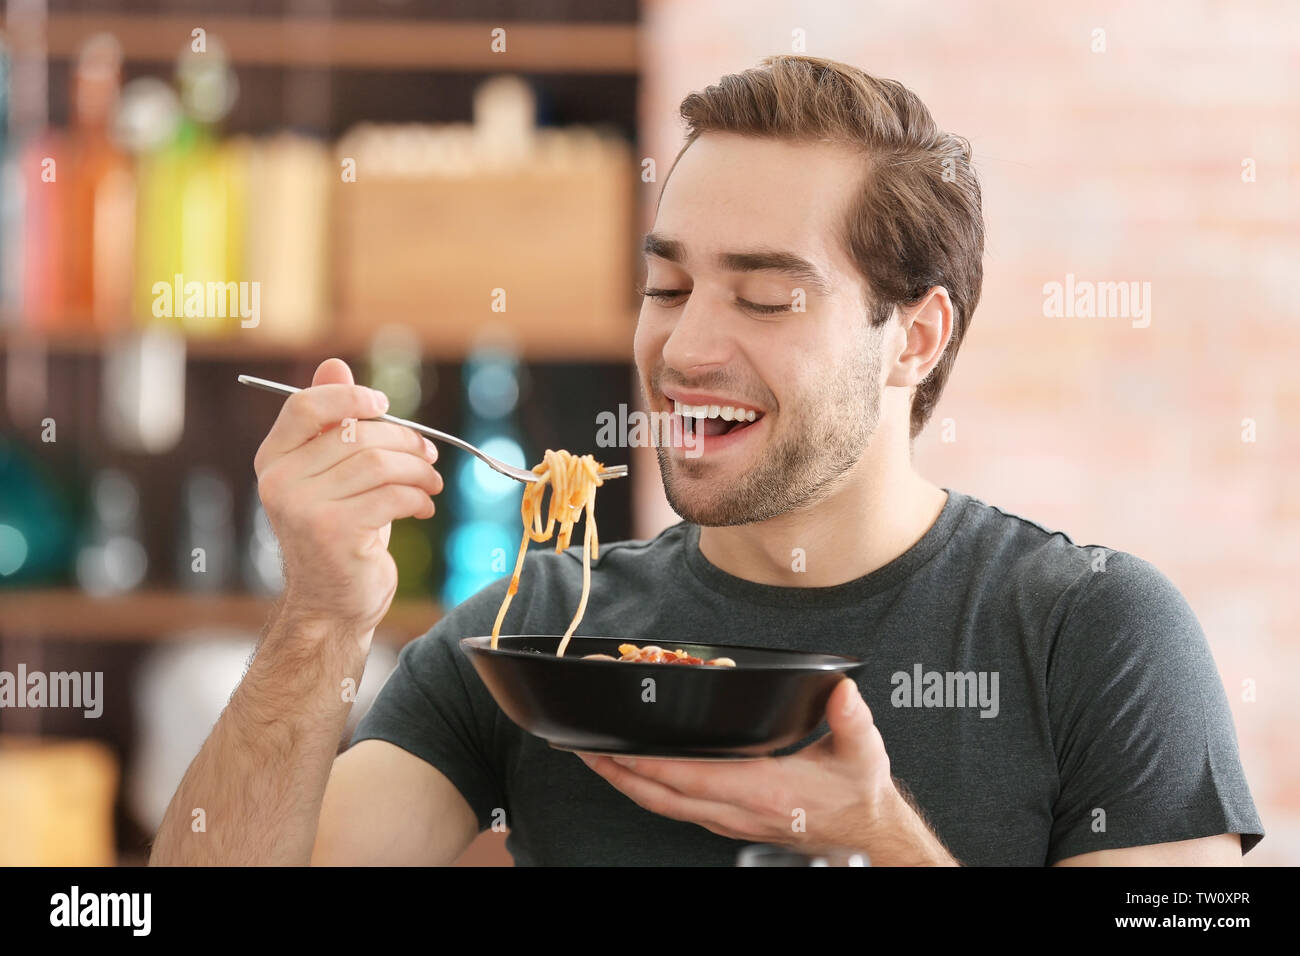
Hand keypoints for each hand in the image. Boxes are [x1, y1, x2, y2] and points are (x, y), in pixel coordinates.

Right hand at [253, 358, 443, 638]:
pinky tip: (423, 507)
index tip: (384, 406)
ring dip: (418, 470)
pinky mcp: (333, 532)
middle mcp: (278, 481)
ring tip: (432, 482)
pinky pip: (391, 495)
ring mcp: (302, 508)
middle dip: (405, 441)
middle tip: (429, 455)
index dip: (349, 398)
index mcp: (273, 459)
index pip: (303, 406)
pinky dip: (418, 497)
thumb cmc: (340, 532)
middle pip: (355, 435)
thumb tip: (335, 365)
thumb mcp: (334, 474)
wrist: (333, 604)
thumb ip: (331, 422)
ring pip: (378, 464)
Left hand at [577, 678, 957, 864]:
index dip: (650, 765)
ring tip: (597, 760)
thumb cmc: (857, 794)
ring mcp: (731, 822)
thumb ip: (850, 718)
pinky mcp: (731, 824)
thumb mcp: (861, 752)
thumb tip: (842, 690)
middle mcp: (738, 811)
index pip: (692, 778)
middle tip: (584, 751)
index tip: (618, 748)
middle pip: (663, 797)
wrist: (866, 836)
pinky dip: (651, 793)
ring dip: (627, 785)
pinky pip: (679, 810)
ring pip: (666, 808)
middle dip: (619, 774)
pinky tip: (637, 776)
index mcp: (763, 790)